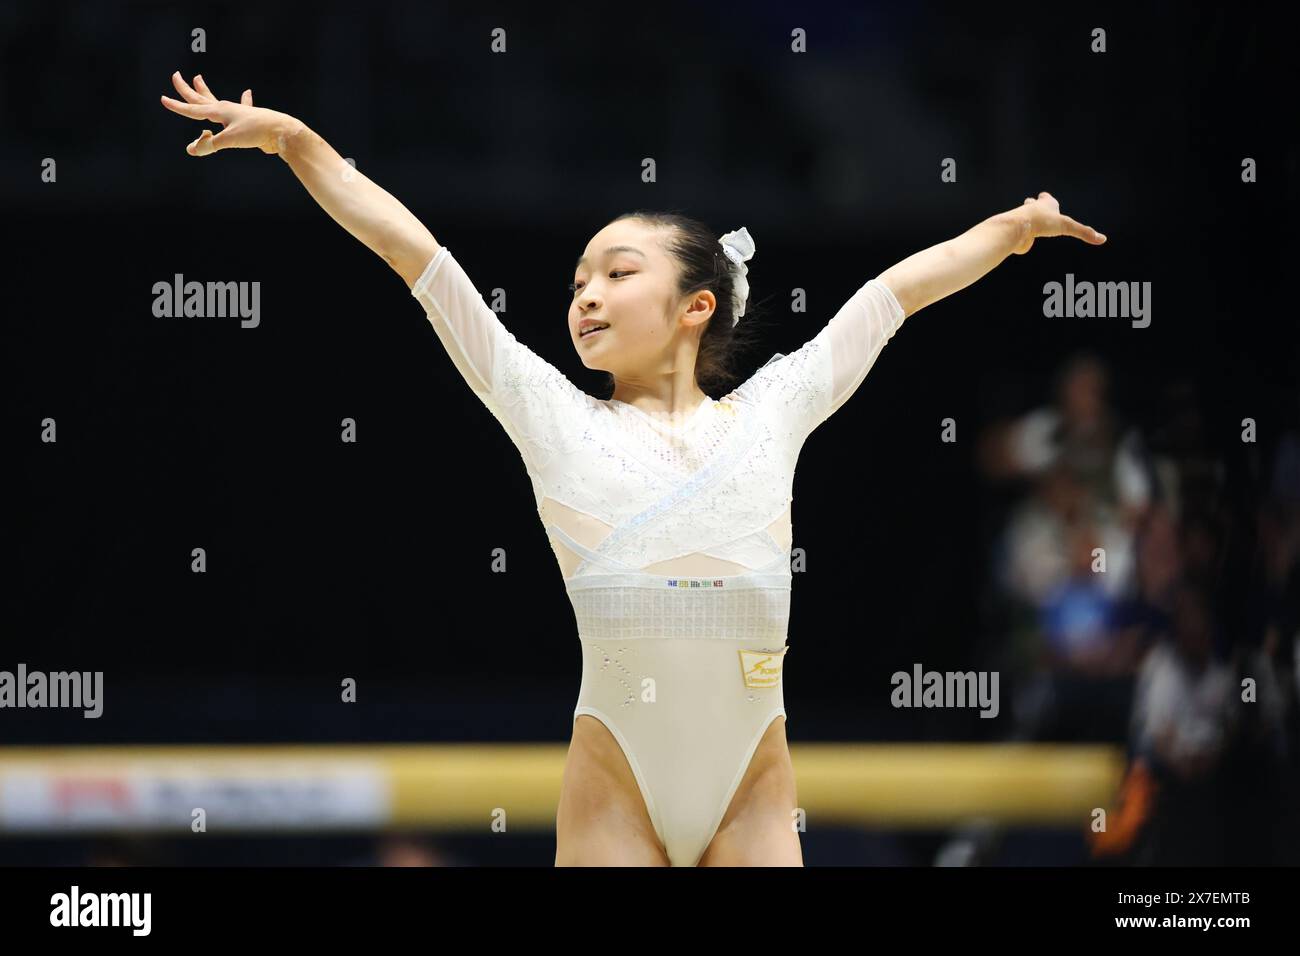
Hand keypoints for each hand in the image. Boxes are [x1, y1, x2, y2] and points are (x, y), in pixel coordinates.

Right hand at [159, 71, 288, 155]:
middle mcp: (226, 109)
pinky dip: (244, 100)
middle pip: (201, 98)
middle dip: (187, 89)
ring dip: (206, 90)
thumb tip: (192, 149)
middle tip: (175, 76)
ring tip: (198, 78)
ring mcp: (237, 113)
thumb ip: (210, 144)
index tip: (163, 99)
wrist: (282, 132)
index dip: (177, 106)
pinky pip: (244, 106)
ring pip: (217, 101)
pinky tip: (246, 92)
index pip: (192, 109)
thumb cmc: (256, 132)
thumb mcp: (230, 140)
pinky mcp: (248, 120)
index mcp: (218, 111)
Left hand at [1011, 191, 1105, 254]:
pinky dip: (1022, 238)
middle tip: (1035, 208)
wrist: (1018, 229)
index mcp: (1045, 205)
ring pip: (1023, 218)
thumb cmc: (1042, 222)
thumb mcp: (1067, 226)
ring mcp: (1022, 221)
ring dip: (1026, 221)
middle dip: (1033, 206)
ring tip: (1029, 224)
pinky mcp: (1016, 233)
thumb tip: (1102, 239)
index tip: (1046, 198)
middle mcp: (1032, 211)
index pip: (1046, 198)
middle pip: (1032, 204)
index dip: (1047, 199)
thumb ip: (1083, 232)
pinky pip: (1020, 235)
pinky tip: (1023, 241)